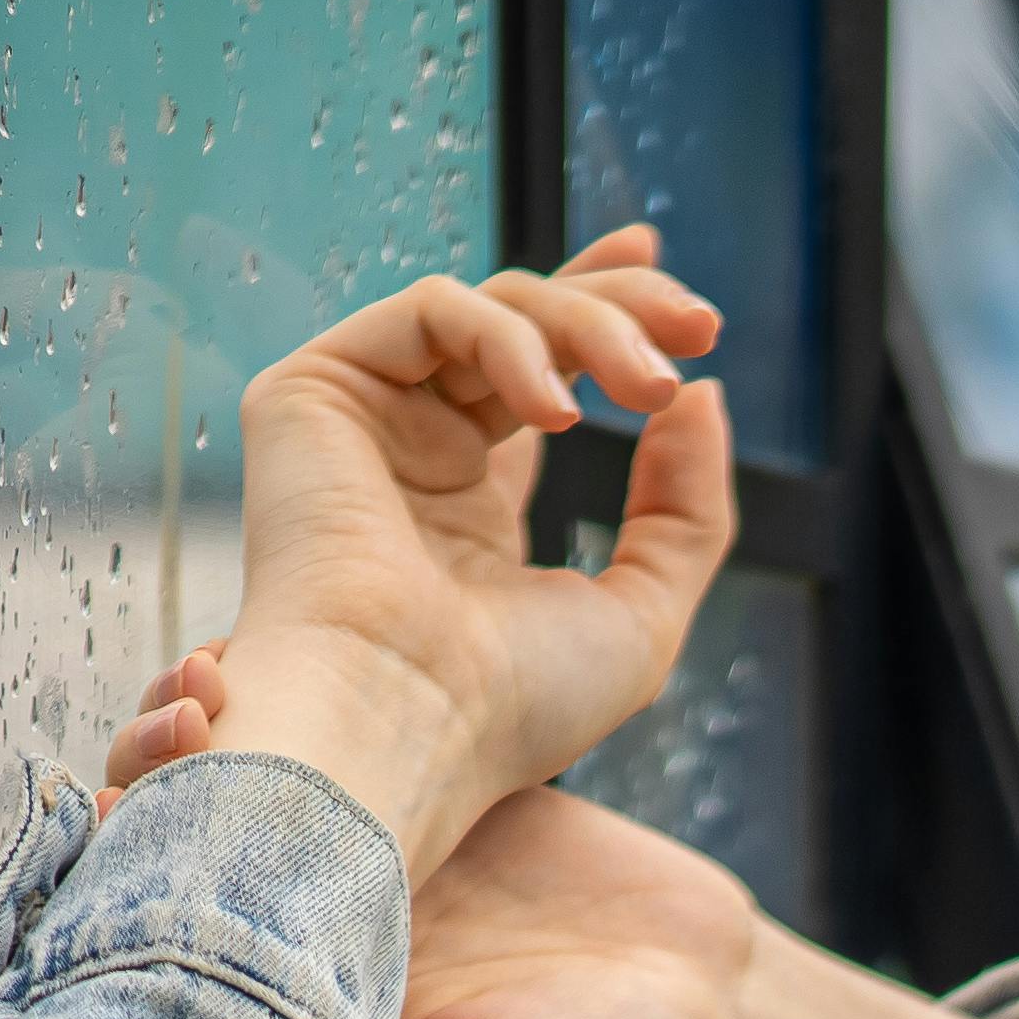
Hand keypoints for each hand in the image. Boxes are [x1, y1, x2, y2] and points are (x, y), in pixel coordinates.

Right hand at [101, 239, 731, 881]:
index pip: (535, 375)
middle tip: (699, 328)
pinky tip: (556, 410)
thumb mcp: (641, 616)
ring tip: (649, 388)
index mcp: (472, 510)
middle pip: (525, 325)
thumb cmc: (508, 708)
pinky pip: (432, 311)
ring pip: (491, 307)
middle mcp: (415, 454)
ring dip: (588, 327)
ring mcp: (364, 419)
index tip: (677, 293)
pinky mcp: (314, 391)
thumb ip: (687, 513)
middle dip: (622, 309)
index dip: (601, 310)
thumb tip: (704, 392)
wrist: (402, 725)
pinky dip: (509, 339)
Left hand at [106, 645, 764, 1018]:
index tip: (127, 810)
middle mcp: (328, 906)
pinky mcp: (439, 767)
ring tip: (216, 667)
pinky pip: (360, 701)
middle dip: (170, 760)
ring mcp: (381, 832)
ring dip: (235, 701)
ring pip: (271, 747)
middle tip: (183, 714)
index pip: (193, 921)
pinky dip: (321, 666)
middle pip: (208, 819)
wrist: (709, 1005)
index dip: (147, 860)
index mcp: (317, 982)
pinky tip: (298, 631)